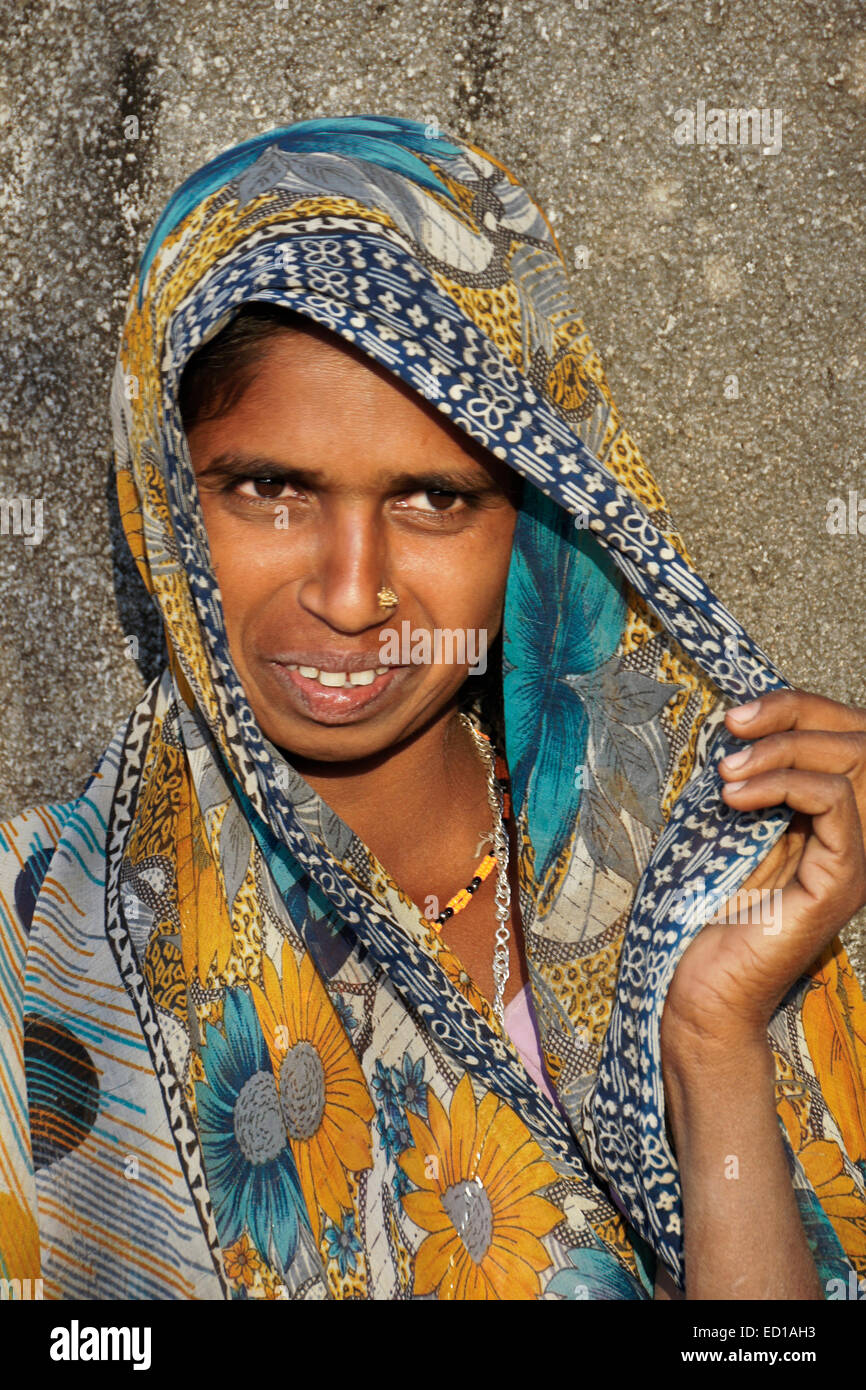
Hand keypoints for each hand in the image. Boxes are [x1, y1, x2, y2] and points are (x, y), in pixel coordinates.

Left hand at [662, 688, 865, 1061]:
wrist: (697, 988)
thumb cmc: (700, 909)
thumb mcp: (722, 824)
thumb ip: (745, 779)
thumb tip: (736, 723)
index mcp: (823, 817)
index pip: (839, 736)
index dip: (795, 708)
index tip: (736, 713)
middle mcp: (849, 834)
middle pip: (854, 740)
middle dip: (790, 716)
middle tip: (731, 729)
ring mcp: (851, 859)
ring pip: (849, 765)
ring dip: (780, 751)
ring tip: (726, 772)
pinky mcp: (841, 881)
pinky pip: (836, 804)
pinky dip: (785, 785)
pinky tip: (737, 797)